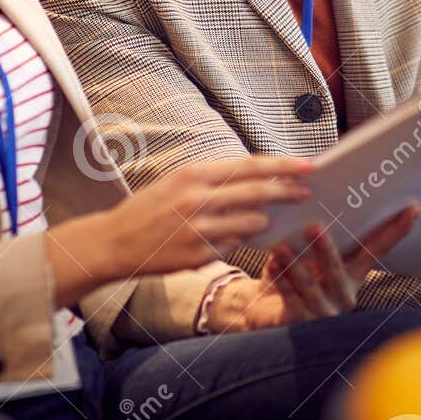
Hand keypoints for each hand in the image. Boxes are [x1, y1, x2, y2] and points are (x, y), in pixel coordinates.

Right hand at [45, 156, 312, 306]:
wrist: (112, 242)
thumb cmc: (147, 209)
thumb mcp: (176, 183)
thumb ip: (212, 180)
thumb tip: (253, 177)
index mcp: (193, 174)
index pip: (249, 166)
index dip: (282, 165)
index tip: (308, 164)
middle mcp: (197, 198)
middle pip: (256, 192)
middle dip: (287, 191)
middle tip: (308, 191)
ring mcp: (198, 228)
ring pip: (249, 222)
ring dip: (264, 221)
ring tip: (269, 219)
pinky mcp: (197, 255)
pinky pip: (232, 246)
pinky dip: (239, 240)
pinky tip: (239, 238)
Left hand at [208, 204, 420, 331]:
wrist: (266, 307)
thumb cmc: (291, 272)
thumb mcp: (308, 252)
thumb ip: (316, 233)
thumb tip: (313, 192)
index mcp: (353, 273)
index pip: (377, 250)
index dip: (395, 231)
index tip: (412, 209)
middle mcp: (344, 294)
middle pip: (338, 270)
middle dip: (326, 250)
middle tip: (315, 227)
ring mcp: (325, 311)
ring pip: (311, 287)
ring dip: (296, 267)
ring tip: (282, 248)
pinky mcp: (301, 323)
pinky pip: (291, 300)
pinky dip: (281, 280)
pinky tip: (273, 264)